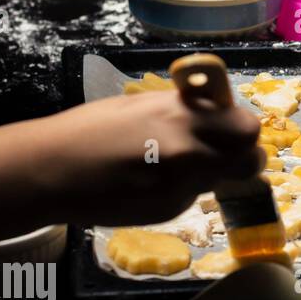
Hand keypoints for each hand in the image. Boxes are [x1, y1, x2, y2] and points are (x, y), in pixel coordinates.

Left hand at [33, 90, 264, 227]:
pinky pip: (192, 100)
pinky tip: (169, 133)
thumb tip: (220, 171)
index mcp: (191, 159)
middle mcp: (187, 122)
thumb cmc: (104, 198)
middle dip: (243, 142)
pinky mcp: (153, 93)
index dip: (247, 172)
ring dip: (219, 125)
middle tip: (224, 159)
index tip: (235, 178)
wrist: (50, 164)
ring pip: (221, 106)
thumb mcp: (164, 206)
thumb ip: (200, 183)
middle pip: (247, 123)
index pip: (250, 158)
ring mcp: (170, 102)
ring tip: (196, 145)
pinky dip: (194, 115)